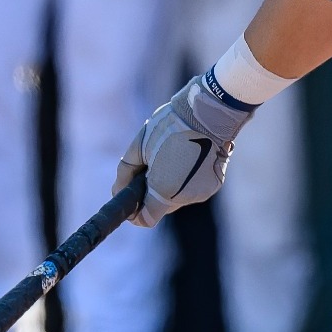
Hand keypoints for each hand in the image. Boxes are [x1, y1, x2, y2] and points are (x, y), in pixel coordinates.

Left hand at [114, 74, 258, 226]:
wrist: (209, 112)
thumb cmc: (171, 125)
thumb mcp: (140, 145)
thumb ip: (126, 172)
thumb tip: (118, 190)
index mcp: (164, 190)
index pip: (146, 218)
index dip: (136, 212)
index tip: (133, 195)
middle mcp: (185, 197)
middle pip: (161, 206)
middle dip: (153, 192)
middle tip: (152, 166)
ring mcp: (202, 192)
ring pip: (178, 197)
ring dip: (171, 185)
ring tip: (172, 156)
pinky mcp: (214, 184)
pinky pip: (193, 188)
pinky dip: (187, 179)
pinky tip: (188, 157)